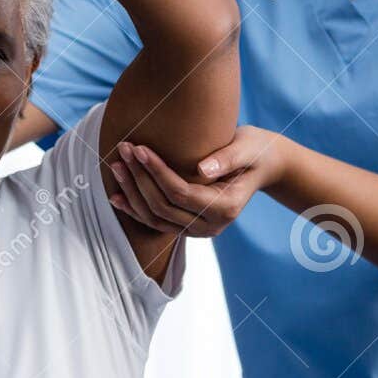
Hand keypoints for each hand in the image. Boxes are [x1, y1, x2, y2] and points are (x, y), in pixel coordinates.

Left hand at [108, 126, 287, 236]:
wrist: (261, 166)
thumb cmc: (255, 150)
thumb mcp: (248, 147)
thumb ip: (228, 158)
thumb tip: (203, 169)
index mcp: (227, 207)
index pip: (182, 193)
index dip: (158, 172)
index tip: (140, 148)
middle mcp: (212, 225)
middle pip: (164, 207)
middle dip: (140, 179)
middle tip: (124, 149)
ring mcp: (198, 230)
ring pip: (156, 218)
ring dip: (132, 193)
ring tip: (117, 165)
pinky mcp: (187, 227)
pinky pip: (156, 222)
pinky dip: (135, 209)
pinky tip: (116, 196)